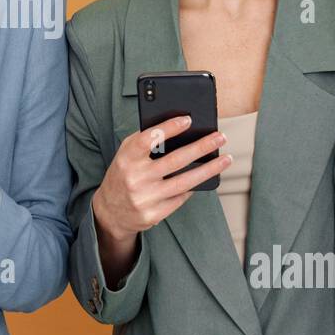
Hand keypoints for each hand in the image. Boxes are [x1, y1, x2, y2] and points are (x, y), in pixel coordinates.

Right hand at [91, 115, 230, 244]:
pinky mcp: (154, 214)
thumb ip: (145, 142)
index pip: (148, 139)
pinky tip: (205, 177)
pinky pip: (181, 197)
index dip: (168, 128)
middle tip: (220, 137)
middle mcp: (135, 178)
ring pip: (185, 182)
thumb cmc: (123, 175)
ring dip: (209, 169)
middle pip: (175, 160)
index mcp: (126, 159)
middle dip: (201, 147)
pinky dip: (194, 186)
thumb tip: (180, 129)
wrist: (109, 212)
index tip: (188, 119)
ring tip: (225, 159)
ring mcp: (145, 198)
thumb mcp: (126, 155)